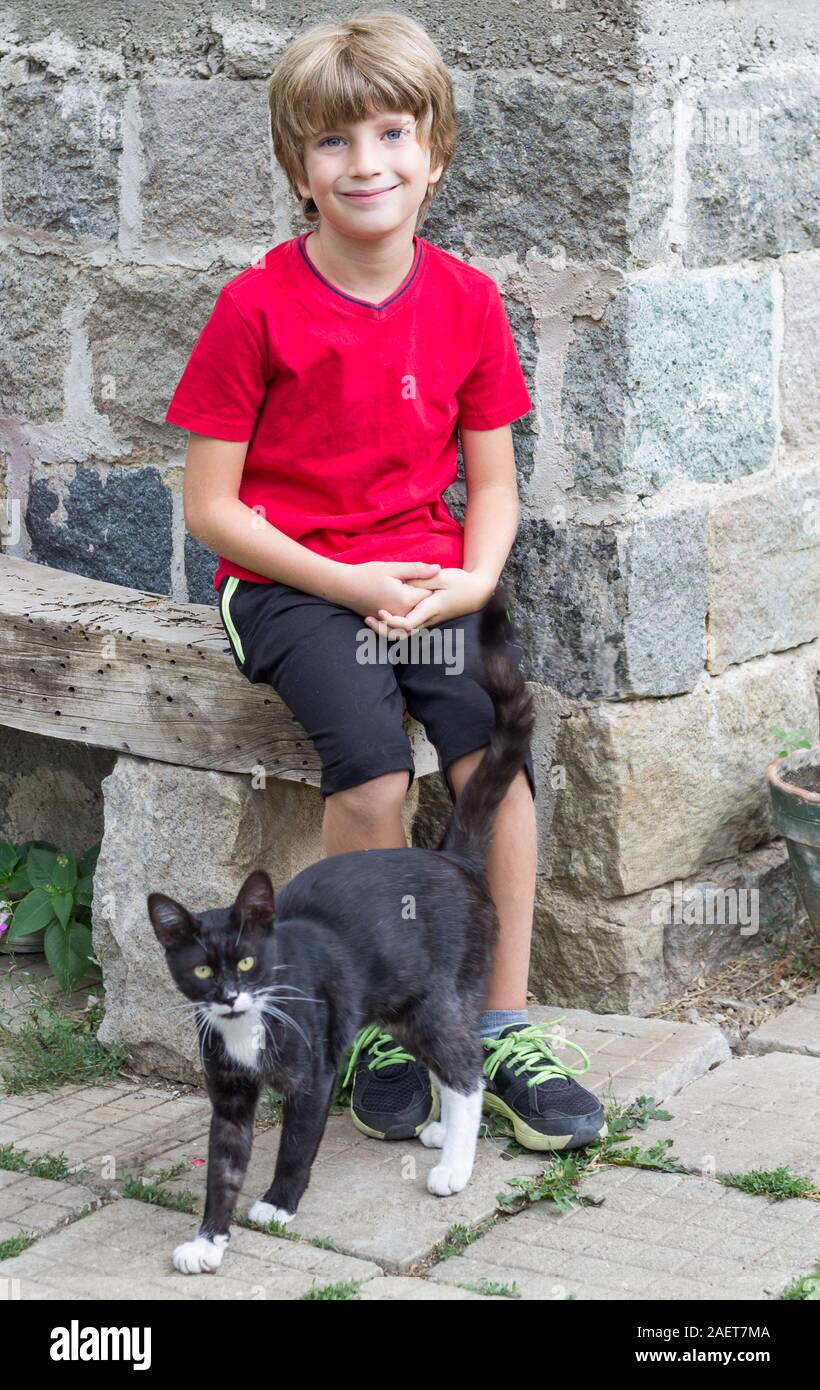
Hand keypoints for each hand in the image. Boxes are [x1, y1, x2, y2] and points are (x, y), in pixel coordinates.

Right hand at [342, 561, 440, 619]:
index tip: (422, 575)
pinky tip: (400, 602)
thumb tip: (439, 569)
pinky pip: (403, 623)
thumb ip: (417, 569)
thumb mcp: (393, 568)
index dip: (429, 583)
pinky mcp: (386, 624)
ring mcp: (394, 622)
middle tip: (414, 583)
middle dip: (424, 596)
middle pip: (424, 607)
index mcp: (406, 600)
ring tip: (406, 591)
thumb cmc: (366, 575)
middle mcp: (402, 615)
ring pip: (414, 617)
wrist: (343, 587)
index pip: (429, 594)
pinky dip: (406, 615)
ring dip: (416, 607)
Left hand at [363, 568, 493, 635]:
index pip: (407, 624)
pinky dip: (394, 626)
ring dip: (386, 630)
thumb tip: (404, 581)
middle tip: (367, 619)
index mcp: (430, 610)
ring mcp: (427, 622)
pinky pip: (408, 629)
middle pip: (402, 635)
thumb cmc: (461, 583)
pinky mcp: (426, 620)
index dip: (392, 622)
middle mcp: (428, 620)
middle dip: (383, 630)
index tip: (381, 611)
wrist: (477, 593)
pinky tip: (382, 617)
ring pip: (404, 635)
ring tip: (370, 619)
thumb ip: (422, 579)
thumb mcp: (442, 577)